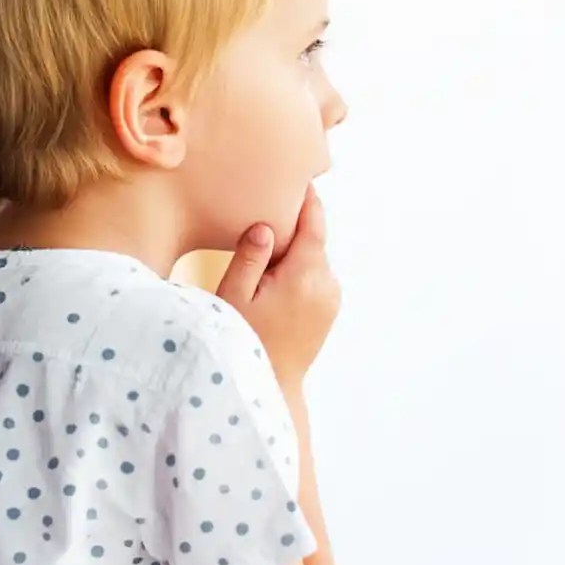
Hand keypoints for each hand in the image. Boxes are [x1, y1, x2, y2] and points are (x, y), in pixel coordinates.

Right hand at [216, 185, 340, 388]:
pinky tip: (270, 283)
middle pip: (311, 241)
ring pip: (311, 260)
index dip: (306, 199)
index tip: (300, 176)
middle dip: (289, 230)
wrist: (269, 388)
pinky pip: (313, 278)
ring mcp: (331, 299)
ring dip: (290, 254)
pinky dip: (295, 272)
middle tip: (261, 214)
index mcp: (306, 276)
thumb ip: (249, 257)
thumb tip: (265, 226)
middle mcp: (327, 284)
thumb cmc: (243, 342)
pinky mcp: (328, 310)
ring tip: (260, 256)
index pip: (313, 224)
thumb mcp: (233, 297)